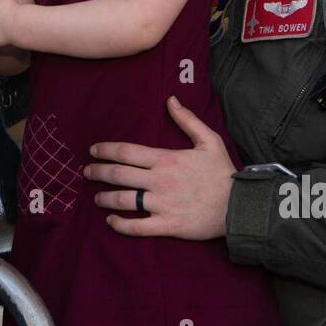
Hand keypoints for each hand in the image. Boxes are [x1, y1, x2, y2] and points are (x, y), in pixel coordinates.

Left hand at [84, 95, 234, 239]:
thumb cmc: (222, 173)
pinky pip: (136, 226)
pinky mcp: (167, 225)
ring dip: (104, 198)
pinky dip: (120, 224)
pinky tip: (111, 220)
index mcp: (166, 159)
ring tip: (97, 197)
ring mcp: (162, 204)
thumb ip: (187, 120)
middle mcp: (160, 181)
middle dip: (97, 172)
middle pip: (118, 175)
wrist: (239, 206)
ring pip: (123, 200)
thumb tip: (171, 99)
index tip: (93, 151)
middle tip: (87, 172)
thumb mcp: (209, 140)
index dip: (105, 150)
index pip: (126, 152)